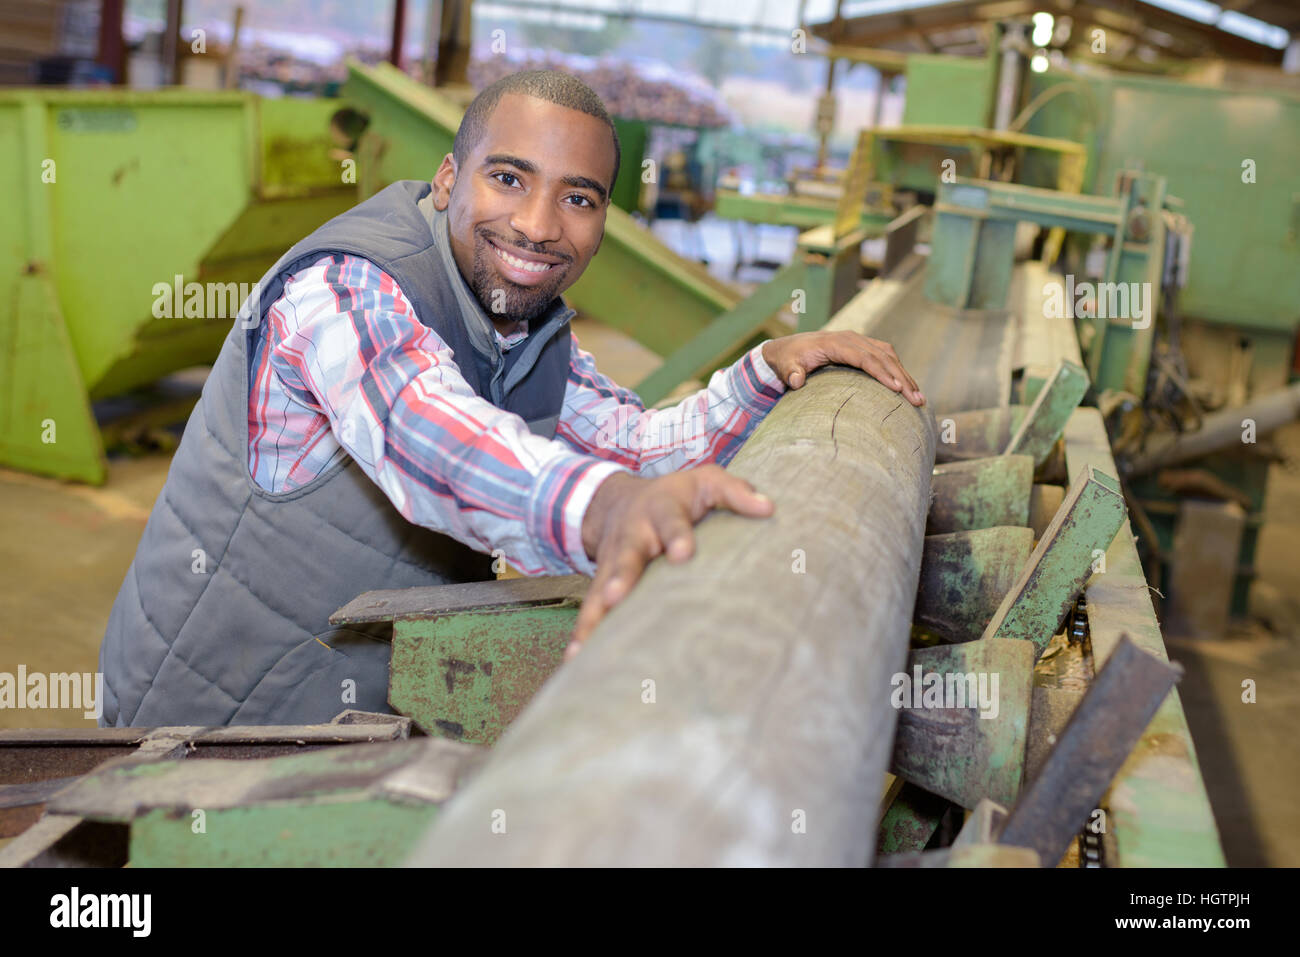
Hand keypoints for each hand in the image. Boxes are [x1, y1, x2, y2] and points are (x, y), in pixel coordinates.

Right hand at [570, 466, 773, 657]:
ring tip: (585, 644)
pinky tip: (576, 661)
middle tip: (615, 595)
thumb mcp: (706, 481)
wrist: (618, 501)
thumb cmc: (677, 496)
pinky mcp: (602, 587)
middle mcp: (632, 536)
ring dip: (593, 615)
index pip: (670, 522)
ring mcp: (613, 562)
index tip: (682, 554)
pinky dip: (583, 633)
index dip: (676, 537)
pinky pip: (591, 610)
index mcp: (661, 510)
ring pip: (601, 589)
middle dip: (620, 577)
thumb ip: (735, 492)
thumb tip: (768, 508)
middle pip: (626, 556)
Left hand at [762, 331, 924, 405]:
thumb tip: (796, 381)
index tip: (897, 389)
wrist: (788, 347)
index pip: (865, 358)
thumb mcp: (786, 366)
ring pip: (889, 356)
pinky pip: (886, 356)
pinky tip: (908, 387)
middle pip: (883, 357)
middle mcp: (852, 339)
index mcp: (836, 343)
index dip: (882, 373)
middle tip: (917, 400)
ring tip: (918, 397)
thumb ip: (791, 373)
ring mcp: (859, 341)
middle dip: (902, 378)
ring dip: (905, 375)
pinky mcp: (863, 346)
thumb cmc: (788, 359)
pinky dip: (898, 369)